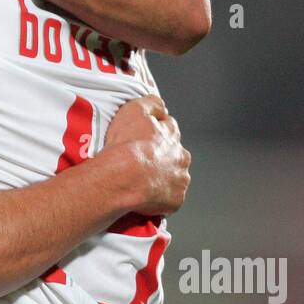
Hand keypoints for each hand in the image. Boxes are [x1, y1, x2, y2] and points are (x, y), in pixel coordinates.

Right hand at [105, 95, 190, 215]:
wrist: (122, 178)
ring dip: (161, 178)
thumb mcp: (134, 109)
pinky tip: (144, 196)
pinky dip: (159, 197)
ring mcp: (179, 181)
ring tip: (140, 181)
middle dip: (161, 157)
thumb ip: (151, 103)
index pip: (169, 129)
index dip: (155, 133)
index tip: (143, 139)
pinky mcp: (175, 201)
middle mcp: (181, 157)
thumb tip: (161, 106)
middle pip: (173, 155)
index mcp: (172, 136)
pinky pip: (169, 199)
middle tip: (140, 162)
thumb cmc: (126, 146)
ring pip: (173, 178)